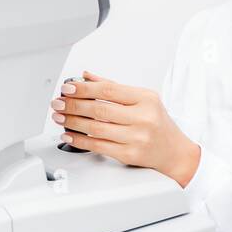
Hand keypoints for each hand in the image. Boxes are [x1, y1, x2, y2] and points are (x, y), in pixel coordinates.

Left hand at [52, 70, 200, 186]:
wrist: (174, 152)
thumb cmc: (158, 123)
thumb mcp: (142, 99)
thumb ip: (114, 87)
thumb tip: (87, 76)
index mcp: (145, 99)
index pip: (109, 89)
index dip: (84, 88)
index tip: (68, 88)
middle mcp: (143, 118)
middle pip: (99, 109)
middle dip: (73, 105)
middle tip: (58, 102)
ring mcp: (136, 138)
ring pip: (95, 128)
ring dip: (72, 122)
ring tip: (59, 117)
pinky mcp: (129, 154)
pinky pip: (98, 146)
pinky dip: (79, 140)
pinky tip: (69, 135)